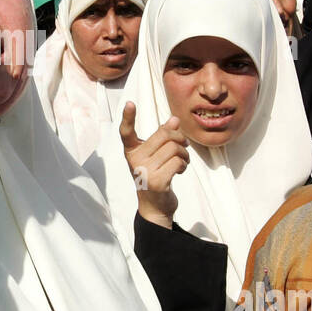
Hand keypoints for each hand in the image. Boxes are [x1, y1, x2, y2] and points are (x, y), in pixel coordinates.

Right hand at [120, 102, 188, 228]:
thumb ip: (163, 137)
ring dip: (184, 153)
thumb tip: (174, 119)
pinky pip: (178, 161)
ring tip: (183, 161)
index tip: (129, 103)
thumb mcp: (156, 155)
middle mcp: (135, 160)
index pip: (126, 132)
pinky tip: (181, 170)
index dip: (128, 118)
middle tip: (184, 145)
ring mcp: (145, 171)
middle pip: (164, 135)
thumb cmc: (156, 175)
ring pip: (174, 148)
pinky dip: (184, 164)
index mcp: (131, 151)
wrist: (155, 207)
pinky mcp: (157, 181)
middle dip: (179, 138)